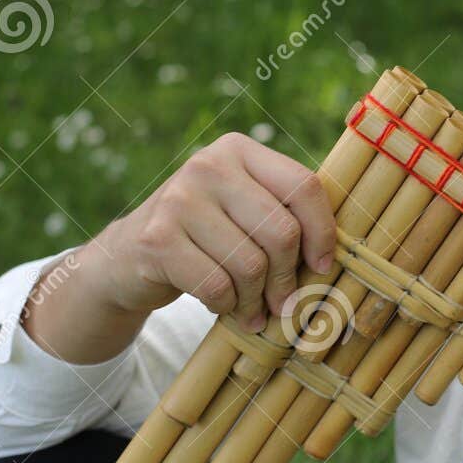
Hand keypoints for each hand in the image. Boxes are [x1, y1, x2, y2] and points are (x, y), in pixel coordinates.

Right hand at [87, 132, 336, 330]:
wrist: (127, 256)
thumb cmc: (204, 237)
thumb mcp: (241, 209)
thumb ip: (282, 214)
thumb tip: (336, 259)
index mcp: (239, 151)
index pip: (304, 186)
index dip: (323, 232)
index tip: (321, 267)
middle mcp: (209, 165)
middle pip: (281, 231)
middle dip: (287, 279)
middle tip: (283, 304)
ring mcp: (179, 198)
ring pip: (251, 265)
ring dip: (256, 301)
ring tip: (253, 312)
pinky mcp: (158, 238)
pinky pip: (217, 285)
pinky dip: (226, 306)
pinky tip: (223, 307)